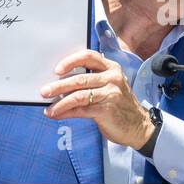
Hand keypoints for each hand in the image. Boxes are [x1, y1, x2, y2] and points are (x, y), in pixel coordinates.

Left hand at [40, 49, 155, 148]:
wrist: (139, 127)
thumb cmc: (119, 104)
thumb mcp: (110, 85)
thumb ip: (91, 80)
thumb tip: (60, 82)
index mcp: (111, 68)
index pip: (89, 56)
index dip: (71, 61)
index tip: (56, 69)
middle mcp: (112, 78)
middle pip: (80, 78)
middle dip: (58, 85)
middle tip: (44, 91)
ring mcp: (111, 94)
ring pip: (79, 95)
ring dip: (59, 101)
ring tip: (48, 106)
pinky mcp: (107, 110)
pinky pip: (81, 110)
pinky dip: (66, 112)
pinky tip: (56, 114)